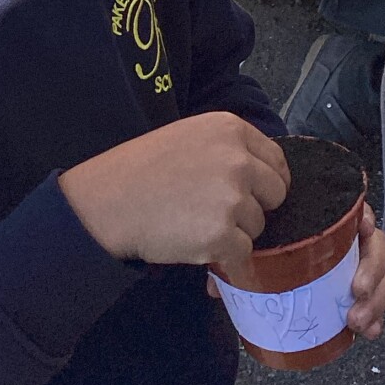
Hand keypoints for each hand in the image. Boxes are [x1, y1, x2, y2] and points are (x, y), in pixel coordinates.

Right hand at [60, 113, 288, 268]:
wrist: (107, 201)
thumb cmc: (140, 170)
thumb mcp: (187, 137)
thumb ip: (226, 150)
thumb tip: (261, 178)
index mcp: (229, 129)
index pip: (276, 159)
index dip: (268, 181)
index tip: (258, 195)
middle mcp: (238, 159)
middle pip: (275, 193)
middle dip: (254, 207)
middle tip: (219, 212)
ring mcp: (232, 197)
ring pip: (257, 225)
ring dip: (234, 232)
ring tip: (194, 224)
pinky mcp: (223, 233)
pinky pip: (241, 253)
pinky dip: (223, 256)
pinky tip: (194, 243)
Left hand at [204, 199, 384, 339]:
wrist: (266, 260)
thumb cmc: (263, 246)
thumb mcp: (249, 248)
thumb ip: (235, 258)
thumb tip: (215, 286)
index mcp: (323, 220)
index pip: (352, 210)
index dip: (363, 219)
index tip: (362, 230)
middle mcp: (344, 240)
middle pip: (373, 245)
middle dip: (372, 269)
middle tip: (356, 291)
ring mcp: (353, 265)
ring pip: (380, 275)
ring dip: (376, 299)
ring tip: (357, 319)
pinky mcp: (357, 292)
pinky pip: (375, 301)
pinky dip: (376, 317)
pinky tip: (369, 331)